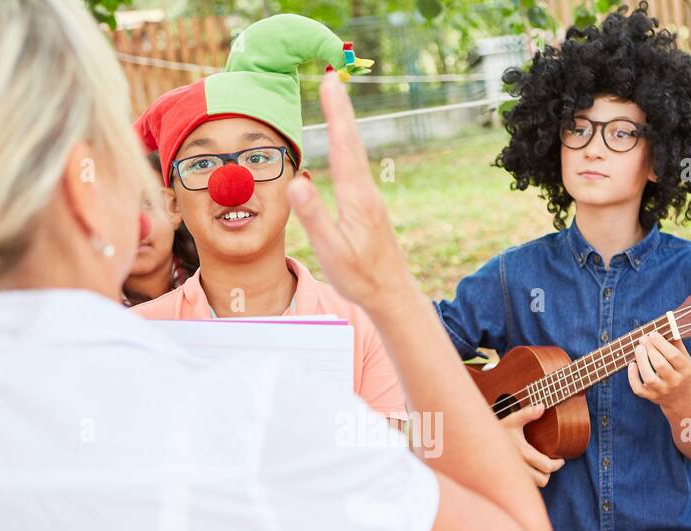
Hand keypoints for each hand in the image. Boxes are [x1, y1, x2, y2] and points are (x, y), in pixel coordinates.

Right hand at [286, 74, 415, 310]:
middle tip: (331, 77)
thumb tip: (297, 181)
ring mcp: (370, 198)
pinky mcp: (369, 206)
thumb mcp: (332, 250)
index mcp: (356, 197)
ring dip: (345, 124)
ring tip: (336, 101)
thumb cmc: (360, 276)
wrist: (393, 293)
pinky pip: (356, 166)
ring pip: (356, 153)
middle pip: (352, 142)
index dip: (336, 113)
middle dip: (340, 109)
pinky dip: (348, 145)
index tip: (329, 82)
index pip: (343, 146)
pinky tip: (346, 145)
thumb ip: (314, 216)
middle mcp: (366, 192)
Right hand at [502, 403, 563, 486]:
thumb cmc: (499, 430)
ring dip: (541, 477)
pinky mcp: (510, 479)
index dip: (557, 464)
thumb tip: (542, 407)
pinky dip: (532, 481)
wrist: (480, 442)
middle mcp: (519, 467)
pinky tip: (531, 472)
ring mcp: (514, 475)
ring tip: (541, 469)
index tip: (560, 460)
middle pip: (544, 479)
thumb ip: (527, 413)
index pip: (547, 467)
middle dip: (550, 472)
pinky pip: (526, 486)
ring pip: (536, 485)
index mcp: (523, 453)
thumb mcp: (512, 420)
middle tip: (551, 464)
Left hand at [626, 331, 690, 408]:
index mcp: (685, 370)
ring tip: (638, 348)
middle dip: (650, 349)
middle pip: (660, 366)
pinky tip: (632, 364)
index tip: (652, 334)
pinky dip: (632, 377)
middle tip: (643, 338)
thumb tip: (666, 325)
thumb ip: (676, 344)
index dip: (661, 343)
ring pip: (649, 378)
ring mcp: (662, 391)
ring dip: (641, 361)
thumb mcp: (685, 359)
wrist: (681, 398)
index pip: (673, 356)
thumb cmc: (681, 372)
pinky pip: (638, 389)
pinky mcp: (650, 397)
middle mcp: (674, 382)